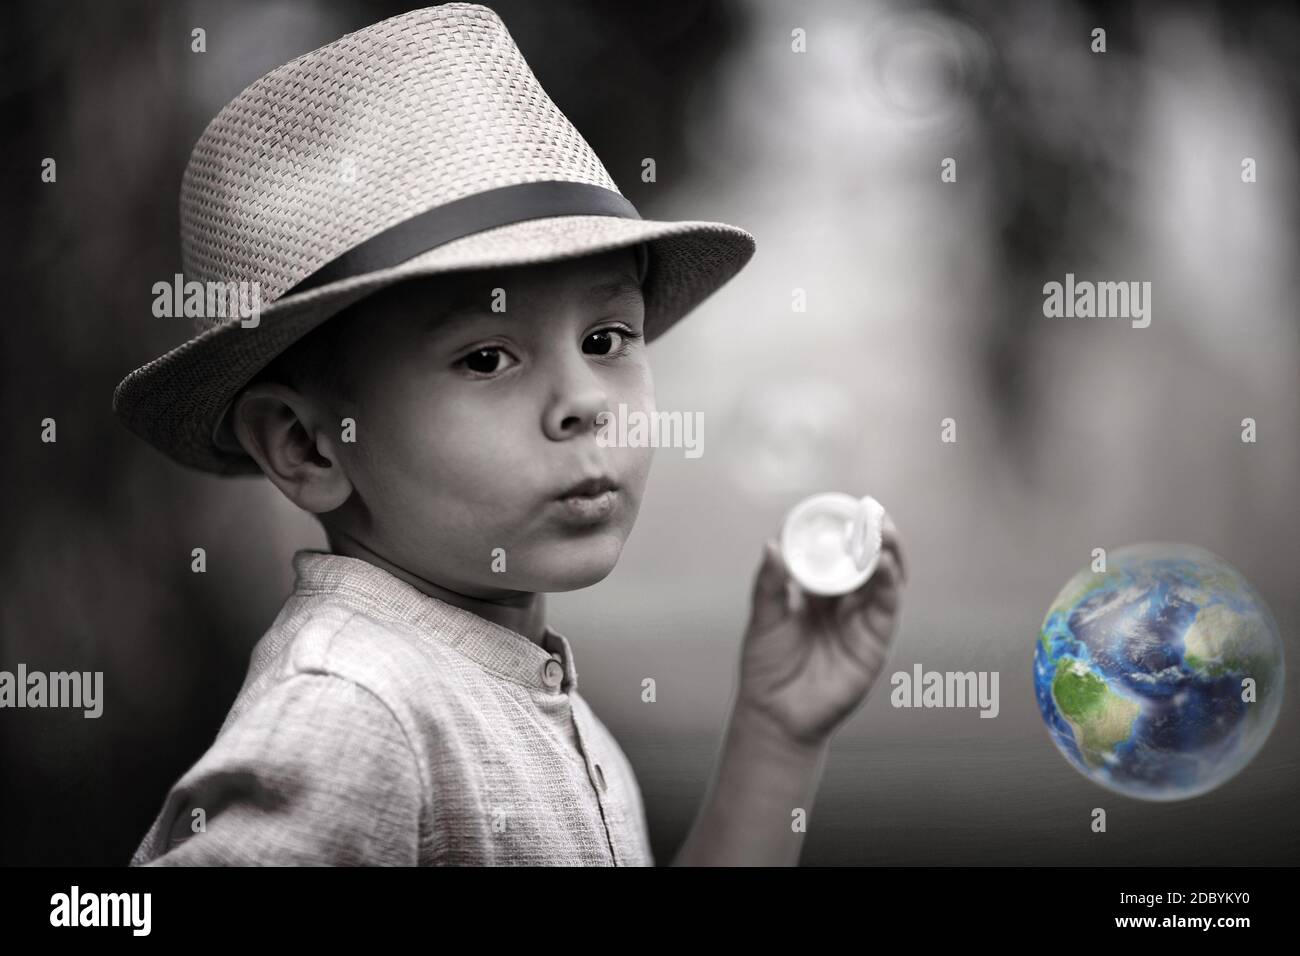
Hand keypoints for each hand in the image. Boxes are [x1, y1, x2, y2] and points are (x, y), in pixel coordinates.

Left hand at [735, 512, 906, 747]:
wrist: (776, 715)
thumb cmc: (767, 667)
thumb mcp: (764, 618)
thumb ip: (770, 584)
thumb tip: (771, 545)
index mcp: (818, 593)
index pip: (836, 553)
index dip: (842, 529)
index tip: (842, 504)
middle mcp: (845, 603)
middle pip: (866, 560)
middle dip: (873, 533)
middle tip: (870, 508)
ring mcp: (862, 620)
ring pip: (884, 577)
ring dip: (886, 550)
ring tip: (882, 527)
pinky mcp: (875, 640)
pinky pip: (886, 605)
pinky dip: (887, 580)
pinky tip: (882, 561)